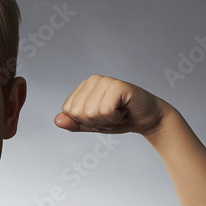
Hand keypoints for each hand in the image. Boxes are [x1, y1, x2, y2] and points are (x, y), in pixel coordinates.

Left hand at [54, 75, 171, 135]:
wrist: (148, 119)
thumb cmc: (121, 120)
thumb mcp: (93, 125)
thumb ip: (75, 123)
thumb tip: (57, 121)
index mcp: (83, 87)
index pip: (68, 111)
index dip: (85, 121)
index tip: (101, 117)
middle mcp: (92, 80)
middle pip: (78, 112)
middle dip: (95, 122)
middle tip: (111, 116)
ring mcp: (105, 81)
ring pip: (91, 112)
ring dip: (107, 120)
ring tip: (118, 113)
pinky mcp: (117, 86)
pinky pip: (105, 111)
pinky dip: (116, 118)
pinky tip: (124, 111)